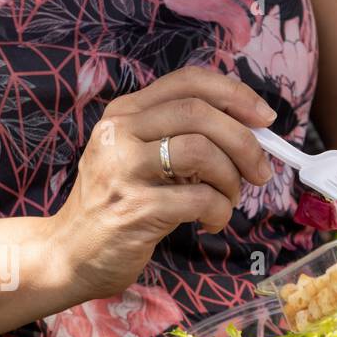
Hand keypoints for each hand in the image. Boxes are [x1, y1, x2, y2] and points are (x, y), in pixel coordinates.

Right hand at [46, 65, 277, 300]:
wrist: (72, 254)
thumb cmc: (117, 205)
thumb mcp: (138, 158)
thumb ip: (180, 138)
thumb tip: (249, 132)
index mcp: (125, 112)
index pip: (188, 82)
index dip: (234, 94)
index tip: (264, 117)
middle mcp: (120, 132)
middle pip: (200, 113)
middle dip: (245, 142)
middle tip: (260, 172)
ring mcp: (124, 169)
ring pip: (202, 152)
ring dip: (232, 179)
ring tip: (229, 199)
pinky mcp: (136, 209)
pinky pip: (200, 199)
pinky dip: (220, 212)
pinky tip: (212, 222)